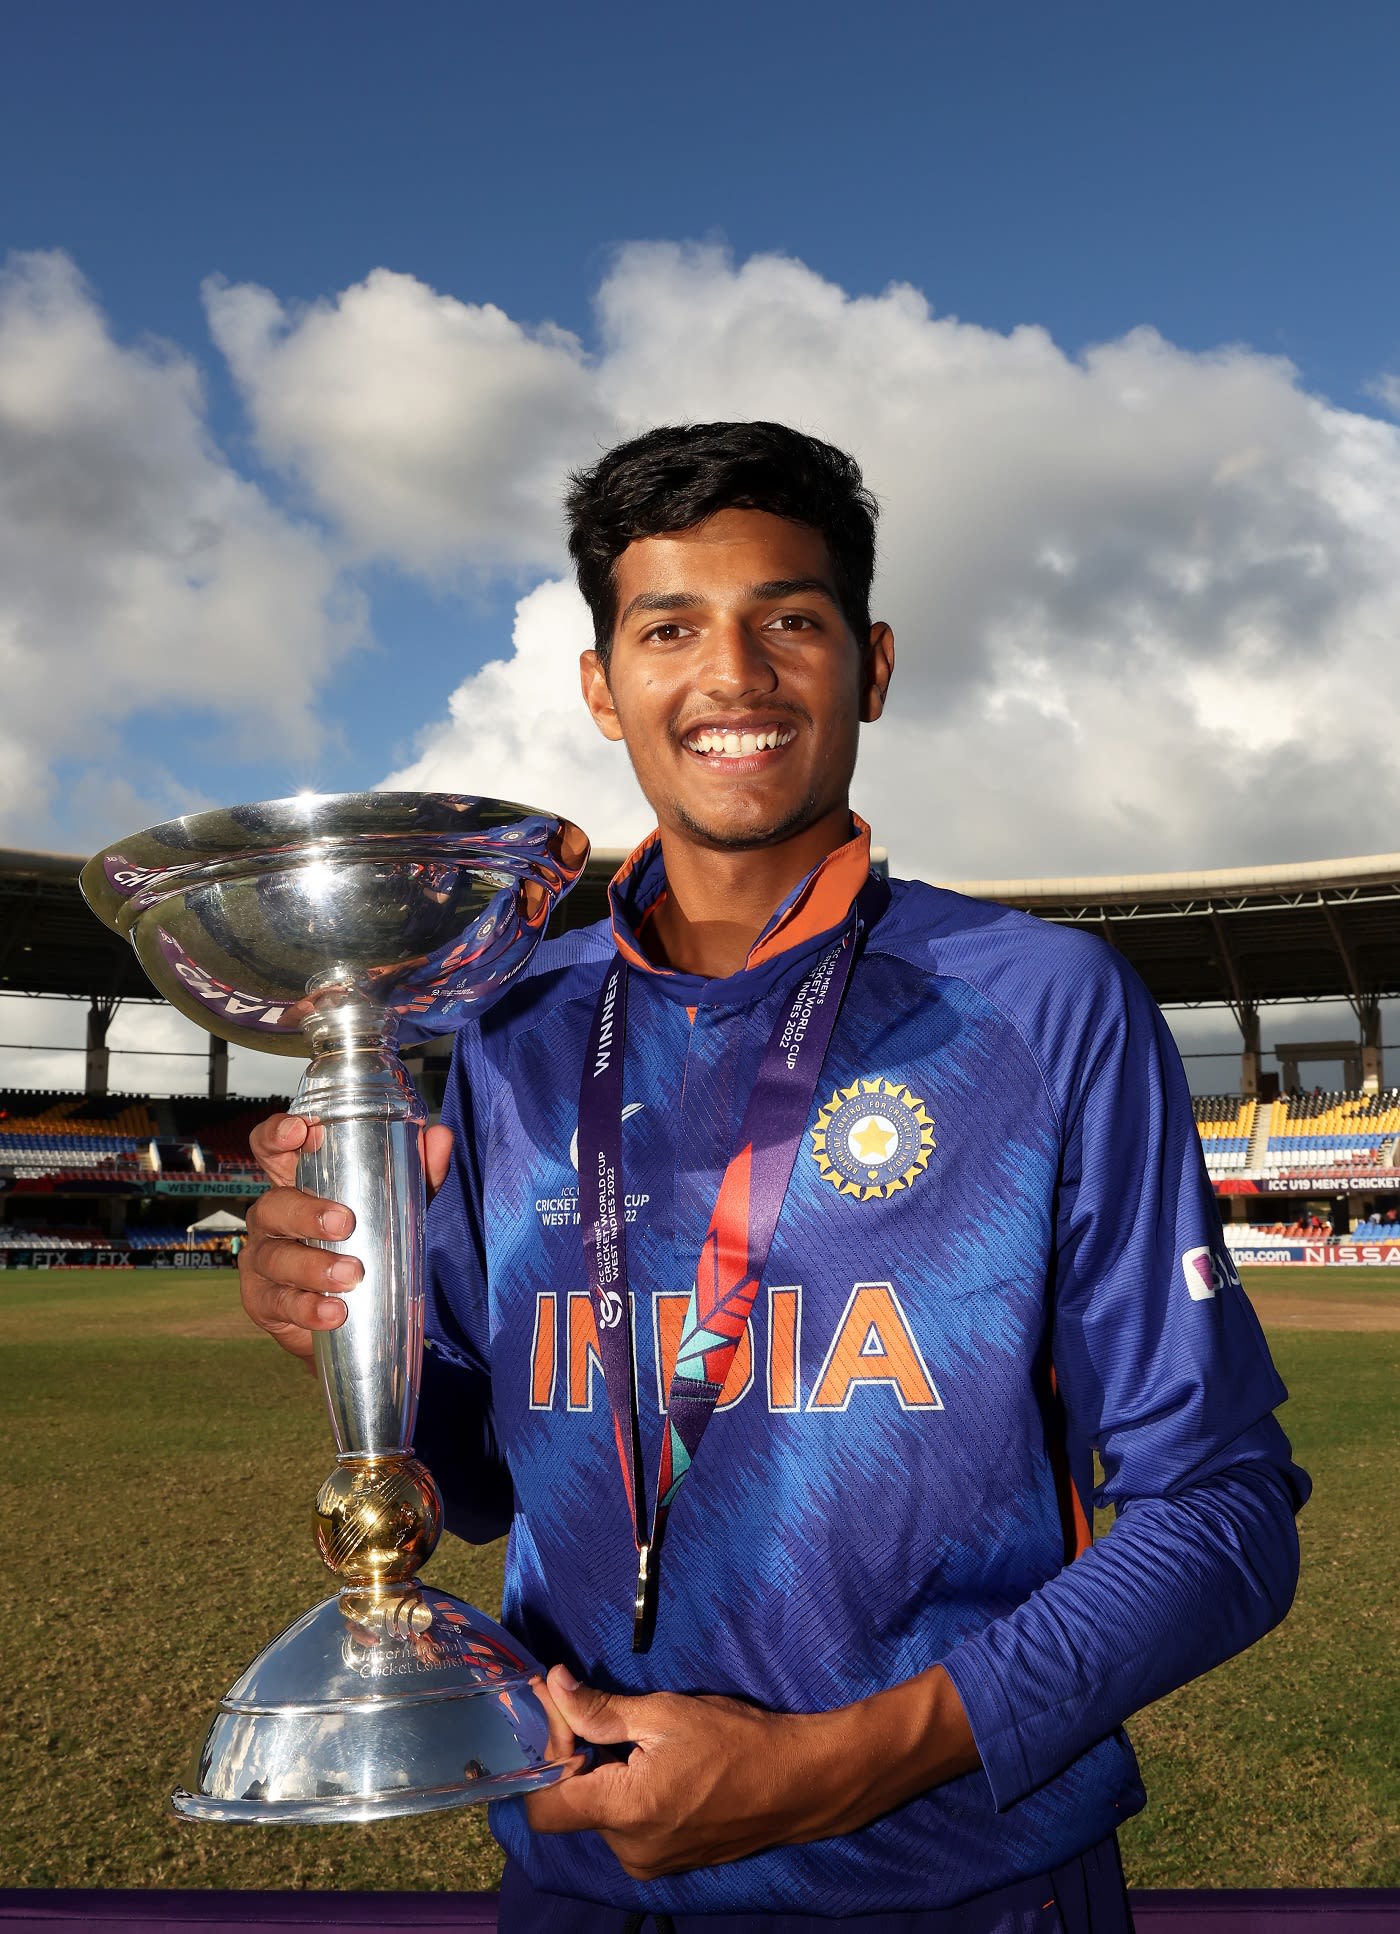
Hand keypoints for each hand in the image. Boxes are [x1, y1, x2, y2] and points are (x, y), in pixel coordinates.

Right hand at [238, 1112, 453, 1365]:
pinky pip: (280, 1304)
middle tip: (344, 1222)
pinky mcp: (264, 1303)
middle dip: (306, 1212)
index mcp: (297, 1184)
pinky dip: (308, 1308)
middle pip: (273, 1205)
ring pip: (276, 1257)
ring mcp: (263, 1261)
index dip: (277, 1135)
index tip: (300, 1132)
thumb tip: (440, 1137)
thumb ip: (418, 1174)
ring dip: (313, 1267)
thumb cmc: (366, 1245)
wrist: (354, 1320)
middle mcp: (272, 1218)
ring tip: (351, 1275)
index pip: (271, 1149)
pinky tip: (334, 1313)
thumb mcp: (396, 1208)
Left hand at [523, 1662, 978, 1879]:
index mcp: (624, 1812)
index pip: (543, 1805)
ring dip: (604, 1777)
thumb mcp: (666, 1713)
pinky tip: (656, 1764)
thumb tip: (554, 1686)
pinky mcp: (670, 1862)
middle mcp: (630, 1851)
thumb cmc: (736, 1740)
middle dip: (576, 1759)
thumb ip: (602, 1709)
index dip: (542, 1757)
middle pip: (573, 1806)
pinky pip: (629, 1829)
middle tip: (592, 1711)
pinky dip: (628, 1795)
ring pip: (601, 1817)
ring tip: (635, 1738)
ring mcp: (652, 1863)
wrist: (800, 1782)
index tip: (559, 1714)